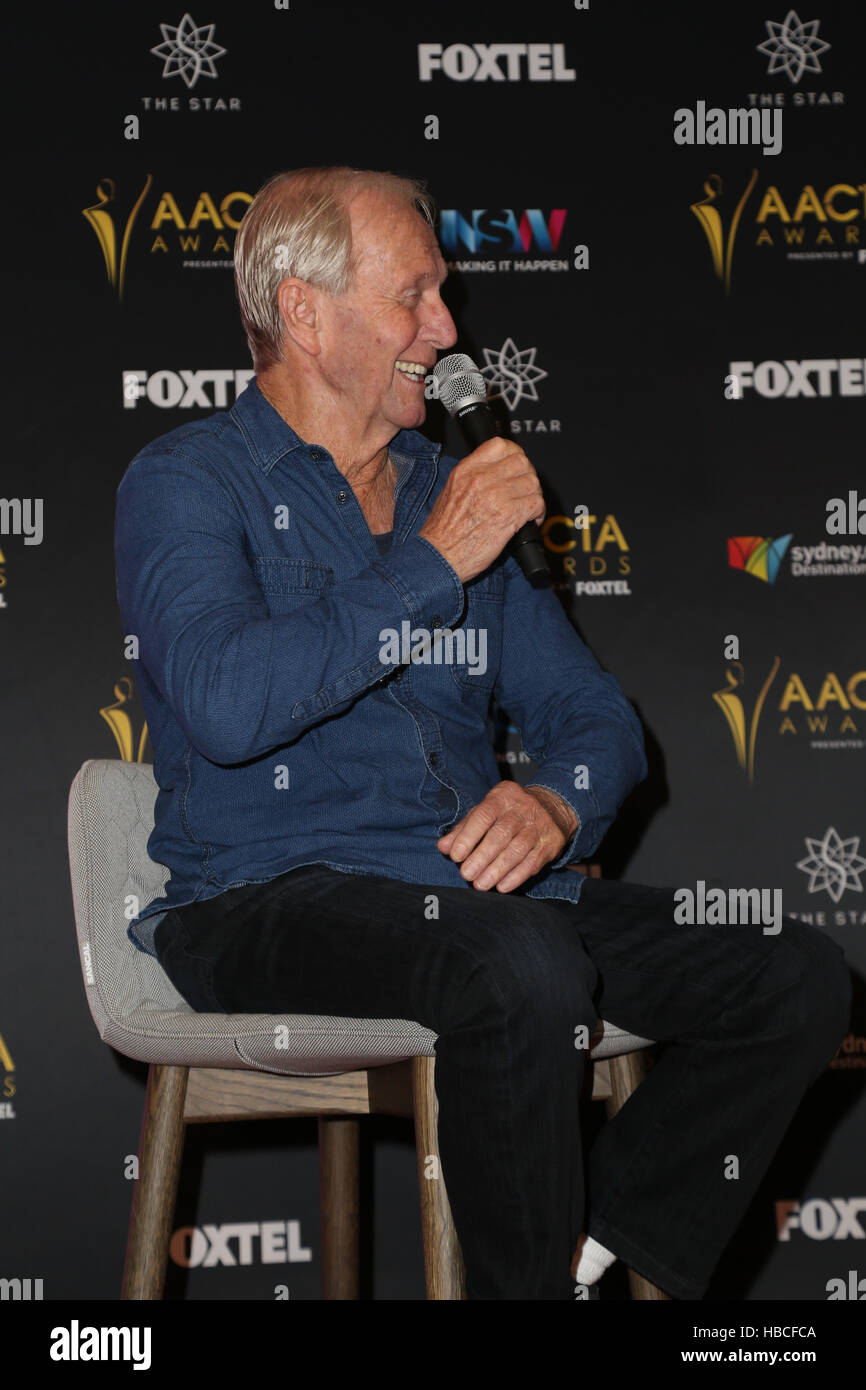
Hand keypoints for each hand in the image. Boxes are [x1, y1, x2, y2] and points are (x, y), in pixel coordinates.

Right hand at [418, 437, 545, 584]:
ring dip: (535, 495)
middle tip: (525, 490)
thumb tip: (494, 474)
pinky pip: (537, 503)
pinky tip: (532, 520)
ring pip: (532, 482)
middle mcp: (481, 479)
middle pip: (522, 462)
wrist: (438, 556)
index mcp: (466, 470)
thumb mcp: (450, 492)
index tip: (516, 467)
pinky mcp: (509, 516)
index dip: (515, 454)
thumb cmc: (442, 532)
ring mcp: (496, 496)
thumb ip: (471, 478)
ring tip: (529, 508)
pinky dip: (539, 512)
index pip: (500, 445)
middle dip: (528, 476)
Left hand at [436, 782, 577, 893]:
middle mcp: (523, 809)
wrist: (552, 807)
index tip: (456, 856)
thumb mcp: (485, 812)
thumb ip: (463, 829)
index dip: (468, 836)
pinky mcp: (551, 843)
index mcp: (502, 797)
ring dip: (497, 870)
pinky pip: (533, 862)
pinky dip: (516, 876)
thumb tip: (443, 847)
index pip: (483, 815)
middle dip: (482, 856)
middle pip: (501, 834)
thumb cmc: (509, 812)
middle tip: (466, 874)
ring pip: (517, 849)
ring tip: (481, 884)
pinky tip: (502, 887)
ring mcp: (539, 826)